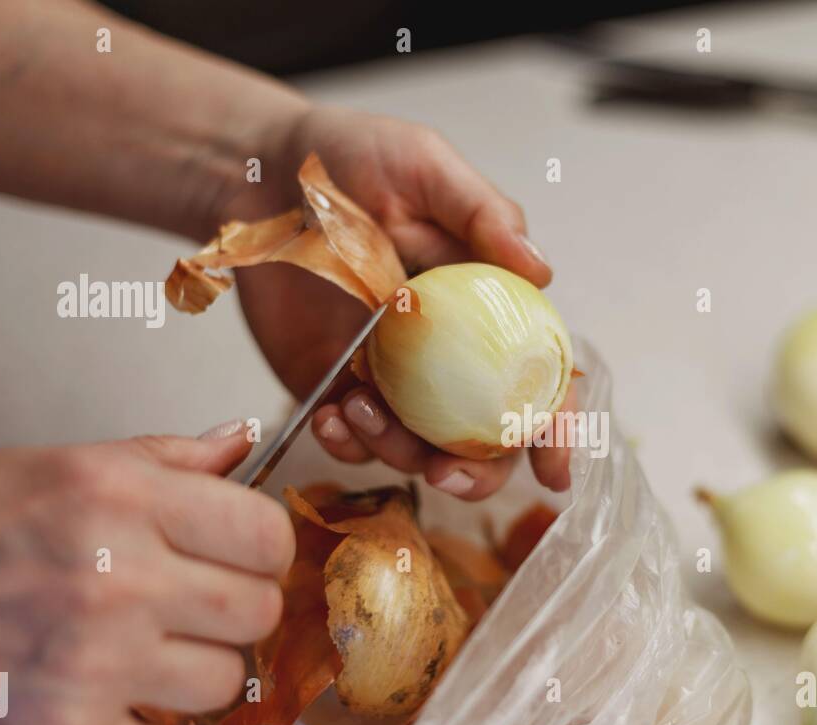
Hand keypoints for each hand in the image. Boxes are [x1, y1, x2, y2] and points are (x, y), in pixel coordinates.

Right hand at [0, 424, 293, 724]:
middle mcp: (112, 577)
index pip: (267, 535)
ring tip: (127, 654)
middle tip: (182, 609)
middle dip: (228, 612)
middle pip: (257, 612)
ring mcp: (94, 662)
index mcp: (116, 499)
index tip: (241, 559)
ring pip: (221, 682)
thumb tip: (234, 445)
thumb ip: (160, 459)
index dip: (260, 551)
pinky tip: (98, 703)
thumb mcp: (51, 469)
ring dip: (184, 676)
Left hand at [216, 106, 571, 500]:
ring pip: (420, 451)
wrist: (260, 176)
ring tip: (359, 409)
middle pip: (487, 439)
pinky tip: (329, 416)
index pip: (539, 379)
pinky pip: (354, 441)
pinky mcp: (338, 389)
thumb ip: (484, 215)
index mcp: (489, 308)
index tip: (554, 470)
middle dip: (477, 473)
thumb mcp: (425, 168)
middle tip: (443, 472)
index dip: (556, 428)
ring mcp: (395, 379)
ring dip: (399, 453)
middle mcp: (450, 354)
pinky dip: (346, 443)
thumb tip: (542, 271)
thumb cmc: (350, 159)